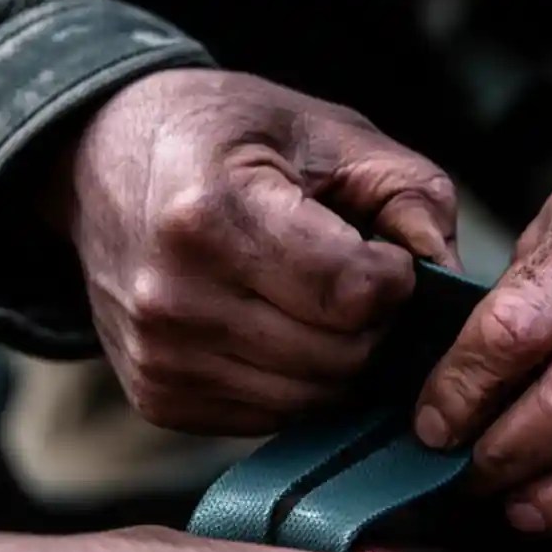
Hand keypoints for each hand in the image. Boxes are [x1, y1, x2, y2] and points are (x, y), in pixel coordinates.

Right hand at [56, 69, 458, 434]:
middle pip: (342, 356)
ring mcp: (160, 358)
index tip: (382, 251)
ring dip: (343, 361)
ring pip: (314, 400)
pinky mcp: (158, 399)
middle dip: (376, 324)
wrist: (99, 162)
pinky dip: (299, 384)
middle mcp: (174, 297)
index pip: (356, 292)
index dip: (395, 277)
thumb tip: (452, 278)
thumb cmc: (228, 138)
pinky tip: (282, 331)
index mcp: (214, 214)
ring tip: (322, 304)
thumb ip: (410, 193)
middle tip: (360, 282)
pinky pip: (273, 419)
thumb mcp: (326, 132)